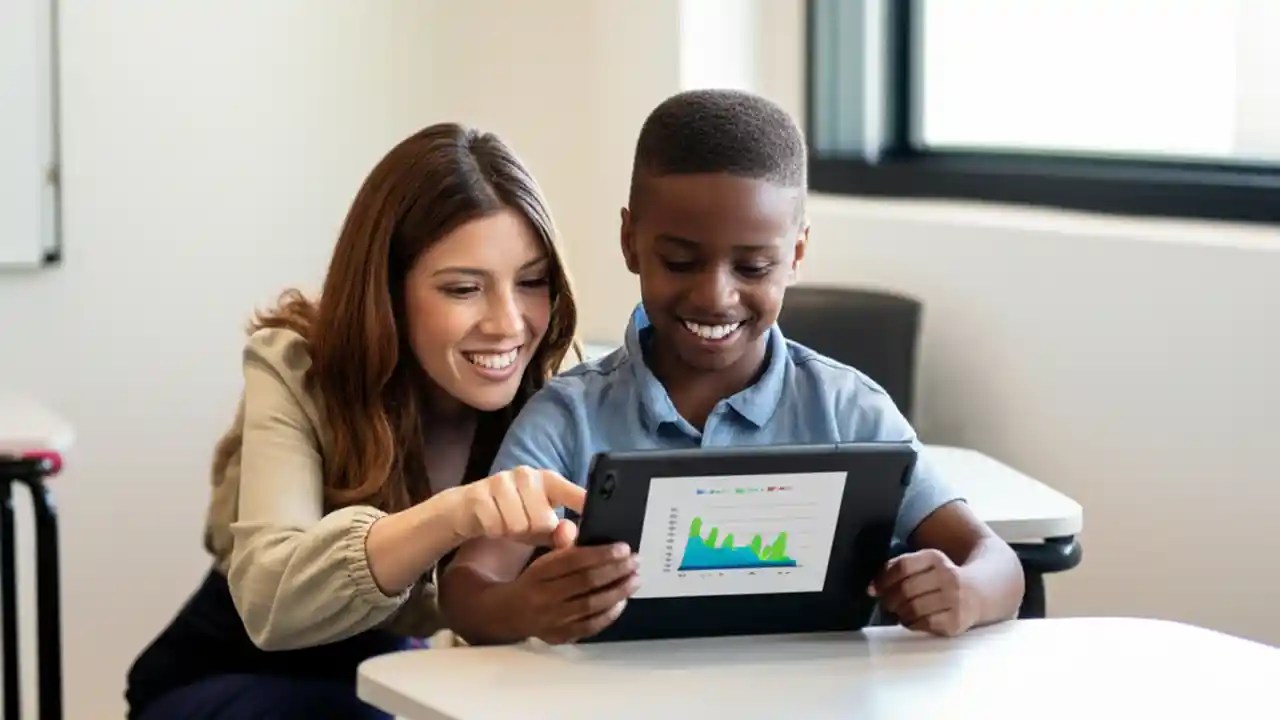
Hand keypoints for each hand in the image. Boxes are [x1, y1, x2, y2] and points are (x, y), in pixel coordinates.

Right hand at [447, 466, 585, 544]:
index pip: (572, 492)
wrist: (465, 508)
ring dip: (512, 532)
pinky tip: (490, 522)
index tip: (606, 514)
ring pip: (520, 525)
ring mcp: (502, 481)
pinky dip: (494, 531)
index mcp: (547, 480)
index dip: (586, 504)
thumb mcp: (537, 524)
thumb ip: (559, 532)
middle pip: (544, 520)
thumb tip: (571, 534)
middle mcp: (527, 474)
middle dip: (533, 531)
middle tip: (521, 525)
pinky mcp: (481, 494)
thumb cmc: (510, 515)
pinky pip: (497, 526)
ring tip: (506, 522)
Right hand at [503, 522, 639, 643]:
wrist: (509, 613)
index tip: (624, 548)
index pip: (574, 561)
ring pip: (591, 606)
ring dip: (618, 592)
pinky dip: (609, 615)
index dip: (602, 554)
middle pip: (586, 582)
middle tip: (636, 562)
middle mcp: (545, 596)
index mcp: (540, 572)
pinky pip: (589, 627)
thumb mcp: (543, 559)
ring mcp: (552, 619)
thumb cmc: (534, 581)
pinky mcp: (560, 636)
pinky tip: (622, 602)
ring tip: (635, 580)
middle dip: (616, 571)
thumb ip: (563, 544)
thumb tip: (581, 529)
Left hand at [869, 549, 979, 636]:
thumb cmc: (942, 579)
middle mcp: (947, 576)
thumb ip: (897, 569)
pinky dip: (912, 624)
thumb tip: (872, 588)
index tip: (873, 589)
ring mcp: (954, 599)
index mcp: (935, 558)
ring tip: (900, 612)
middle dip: (889, 599)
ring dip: (900, 613)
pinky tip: (913, 620)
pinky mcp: (956, 620)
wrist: (980, 592)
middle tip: (887, 604)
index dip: (883, 579)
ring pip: (913, 608)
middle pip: (906, 589)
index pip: (903, 566)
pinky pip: (924, 624)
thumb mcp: (924, 565)